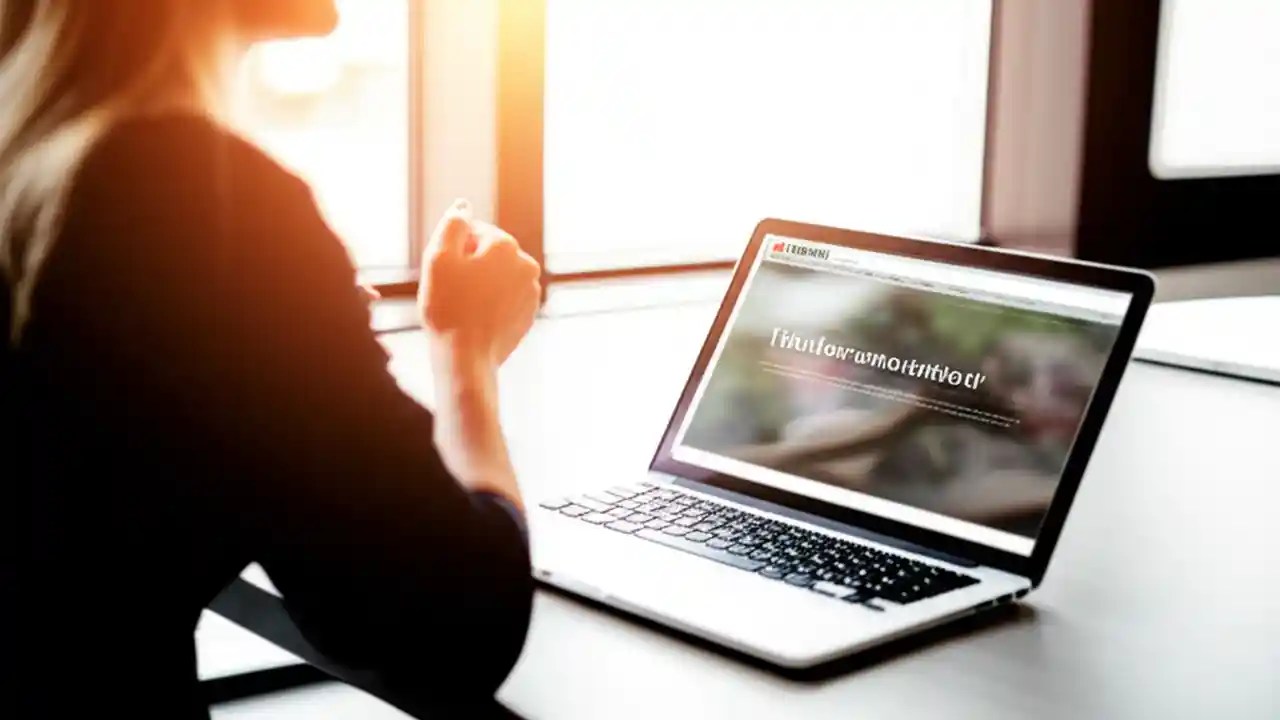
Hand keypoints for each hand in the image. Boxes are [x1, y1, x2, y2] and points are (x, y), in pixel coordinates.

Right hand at [418, 200, 540, 364]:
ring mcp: (531, 291)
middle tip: (452, 292)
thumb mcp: (438, 258)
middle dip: (470, 266)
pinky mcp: (529, 314)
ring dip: (481, 285)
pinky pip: (505, 299)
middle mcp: (527, 264)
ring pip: (497, 277)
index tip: (445, 274)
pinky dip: (491, 304)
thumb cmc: (448, 307)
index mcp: (506, 245)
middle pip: (488, 254)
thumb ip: (452, 224)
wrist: (466, 358)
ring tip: (464, 307)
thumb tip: (463, 205)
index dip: (453, 251)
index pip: (473, 232)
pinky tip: (476, 319)